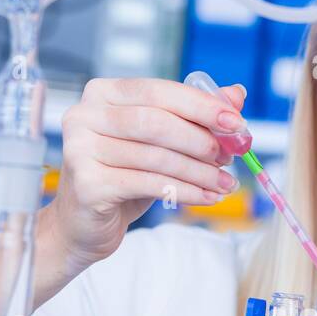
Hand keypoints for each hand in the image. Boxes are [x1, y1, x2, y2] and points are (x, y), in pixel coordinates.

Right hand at [33, 77, 246, 307]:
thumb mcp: (159, 143)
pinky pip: (148, 184)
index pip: (158, 91)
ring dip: (198, 171)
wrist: (84, 225)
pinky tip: (208, 197)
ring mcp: (81, 150)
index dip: (200, 105)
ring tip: (225, 183)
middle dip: (200, 140)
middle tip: (230, 156)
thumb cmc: (122, 177)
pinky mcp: (88, 184)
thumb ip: (193, 116)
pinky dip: (185, 191)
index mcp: (103, 94)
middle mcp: (84, 116)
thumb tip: (236, 95)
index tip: (235, 122)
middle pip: (155, 121)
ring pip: (155, 156)